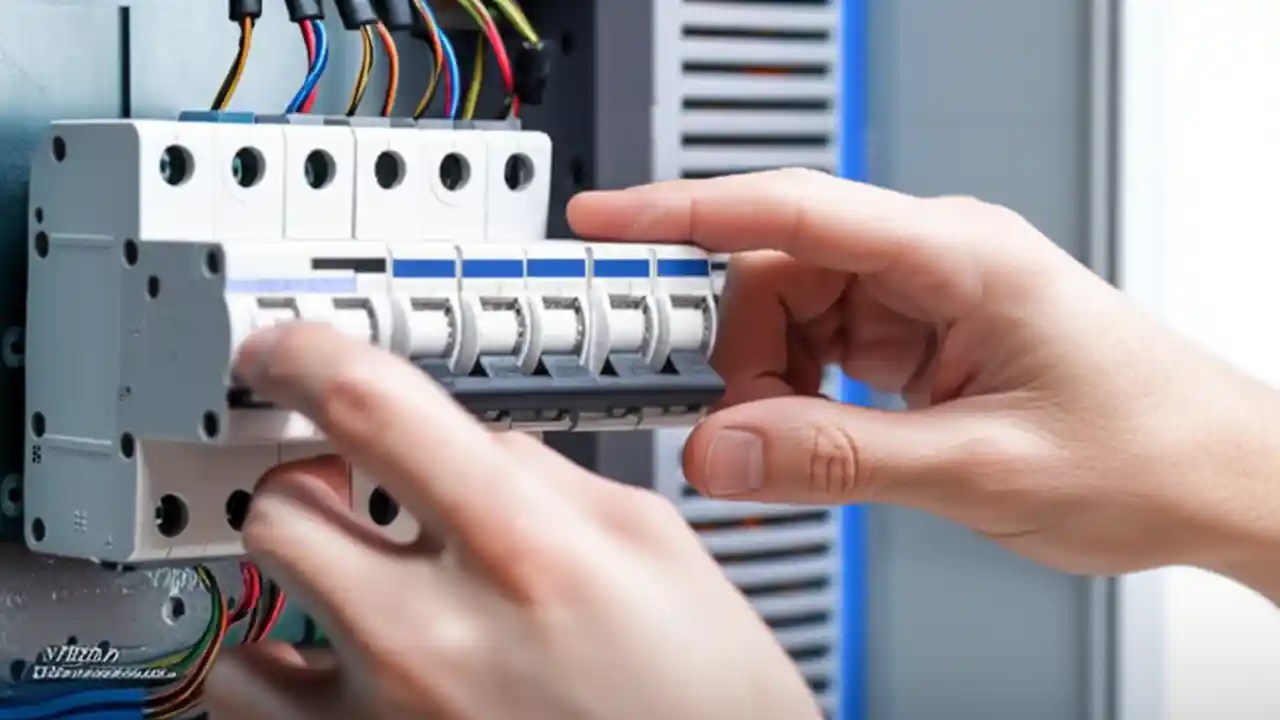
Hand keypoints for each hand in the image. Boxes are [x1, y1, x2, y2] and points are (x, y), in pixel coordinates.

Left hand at [205, 325, 819, 719]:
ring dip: (291, 580)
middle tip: (346, 487)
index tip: (282, 353)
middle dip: (307, 478)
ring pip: (247, 609)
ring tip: (345, 586)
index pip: (368, 408)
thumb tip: (467, 443)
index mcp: (527, 551)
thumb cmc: (701, 701)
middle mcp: (437, 637)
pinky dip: (273, 670)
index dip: (302, 355)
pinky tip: (327, 662)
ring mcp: (386, 718)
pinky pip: (246, 701)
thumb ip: (545, 476)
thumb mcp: (656, 546)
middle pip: (281, 505)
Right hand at [570, 169, 1279, 599]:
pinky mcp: (917, 338)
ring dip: (768, 382)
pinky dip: (798, 396)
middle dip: (738, 352)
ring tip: (794, 447)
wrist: (1216, 480)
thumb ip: (836, 460)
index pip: (793, 209)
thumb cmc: (1146, 449)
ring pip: (789, 315)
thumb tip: (721, 450)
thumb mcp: (978, 467)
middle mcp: (932, 260)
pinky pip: (820, 349)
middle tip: (727, 428)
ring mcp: (923, 298)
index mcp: (957, 254)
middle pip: (775, 271)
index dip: (684, 211)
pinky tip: (820, 439)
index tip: (603, 220)